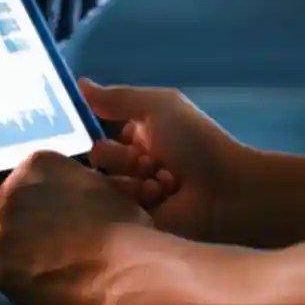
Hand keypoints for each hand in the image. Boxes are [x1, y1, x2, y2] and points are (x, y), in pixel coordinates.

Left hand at [0, 150, 155, 304]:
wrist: (120, 273)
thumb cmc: (123, 227)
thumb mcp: (103, 186)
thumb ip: (74, 183)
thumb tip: (67, 195)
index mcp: (39, 164)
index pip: (31, 175)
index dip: (49, 194)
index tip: (64, 209)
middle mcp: (12, 192)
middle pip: (12, 202)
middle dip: (28, 216)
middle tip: (56, 235)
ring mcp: (2, 230)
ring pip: (7, 235)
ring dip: (23, 244)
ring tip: (56, 260)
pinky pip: (7, 267)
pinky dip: (23, 272)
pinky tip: (49, 277)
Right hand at [78, 79, 251, 243]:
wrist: (225, 190)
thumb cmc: (195, 141)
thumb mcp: (158, 106)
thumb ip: (118, 97)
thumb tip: (78, 83)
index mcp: (145, 133)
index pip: (104, 131)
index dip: (102, 131)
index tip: (103, 130)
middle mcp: (140, 161)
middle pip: (101, 158)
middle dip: (117, 157)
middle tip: (141, 159)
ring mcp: (140, 193)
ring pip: (107, 184)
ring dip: (131, 179)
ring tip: (158, 180)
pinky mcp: (139, 221)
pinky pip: (118, 208)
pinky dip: (140, 199)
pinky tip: (162, 197)